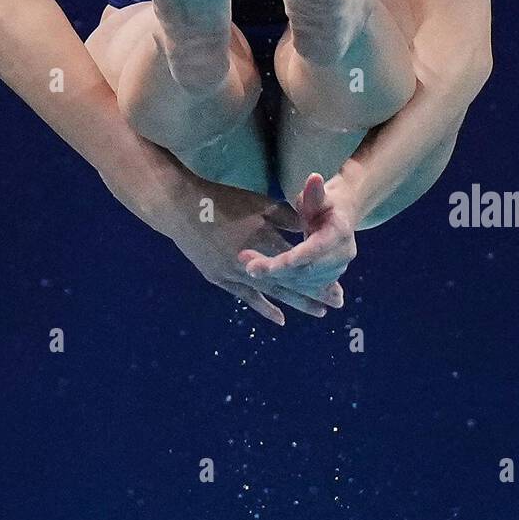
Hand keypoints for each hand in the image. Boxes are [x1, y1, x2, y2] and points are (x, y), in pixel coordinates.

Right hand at [158, 177, 344, 324]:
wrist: (180, 208)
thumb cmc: (222, 200)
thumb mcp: (259, 204)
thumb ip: (286, 217)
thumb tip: (310, 228)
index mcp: (263, 242)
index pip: (298, 265)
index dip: (319, 277)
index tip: (338, 286)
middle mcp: (251, 264)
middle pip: (289, 283)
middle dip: (314, 294)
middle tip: (338, 304)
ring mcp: (234, 274)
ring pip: (272, 293)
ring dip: (296, 303)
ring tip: (319, 313)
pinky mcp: (219, 279)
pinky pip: (246, 297)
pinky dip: (264, 307)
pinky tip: (280, 319)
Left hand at [237, 170, 360, 291]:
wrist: (343, 213)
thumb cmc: (325, 201)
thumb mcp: (318, 194)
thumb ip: (314, 191)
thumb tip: (314, 177)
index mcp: (339, 232)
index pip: (312, 251)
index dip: (289, 261)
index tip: (267, 266)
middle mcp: (342, 254)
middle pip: (306, 271)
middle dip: (277, 272)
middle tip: (248, 266)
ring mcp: (339, 268)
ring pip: (305, 283)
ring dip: (278, 279)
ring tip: (250, 267)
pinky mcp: (332, 276)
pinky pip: (307, 287)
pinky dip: (287, 284)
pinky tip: (265, 276)